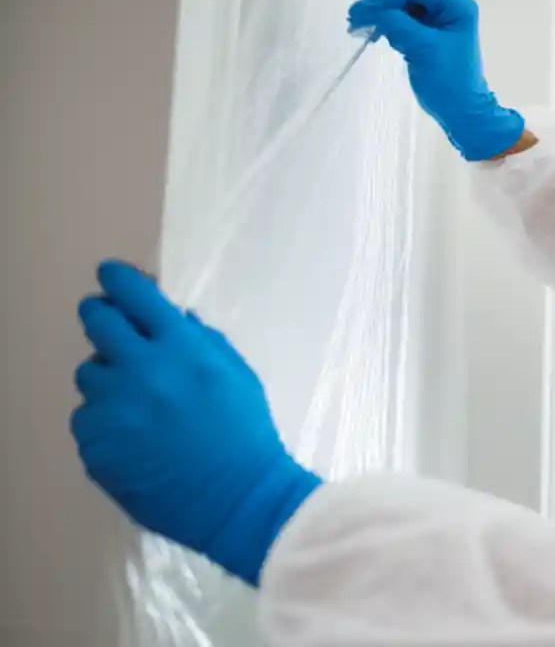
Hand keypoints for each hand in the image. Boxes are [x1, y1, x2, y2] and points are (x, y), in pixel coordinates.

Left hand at [71, 261, 319, 585]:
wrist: (237, 499)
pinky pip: (87, 417)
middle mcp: (141, 372)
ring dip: (108, 377)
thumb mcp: (237, 375)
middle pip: (96, 320)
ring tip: (136, 401)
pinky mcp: (95, 445)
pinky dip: (105, 421)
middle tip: (110, 323)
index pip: (134, 294)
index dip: (118, 278)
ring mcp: (113, 410)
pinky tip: (133, 437)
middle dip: (101, 314)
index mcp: (182, 350)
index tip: (111, 275)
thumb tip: (170, 316)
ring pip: (88, 373)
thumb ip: (202, 341)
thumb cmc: (246, 434)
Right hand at [348, 0, 524, 160]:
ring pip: (399, 5)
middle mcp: (446, 6)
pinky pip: (399, 20)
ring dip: (378, 14)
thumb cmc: (450, 83)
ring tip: (358, 27)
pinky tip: (370, 35)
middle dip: (380, 2)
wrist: (461, 113)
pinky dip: (383, 25)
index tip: (366, 9)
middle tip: (355, 17)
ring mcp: (435, 20)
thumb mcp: (423, 49)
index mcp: (455, 5)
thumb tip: (368, 9)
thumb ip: (397, 24)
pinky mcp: (423, 34)